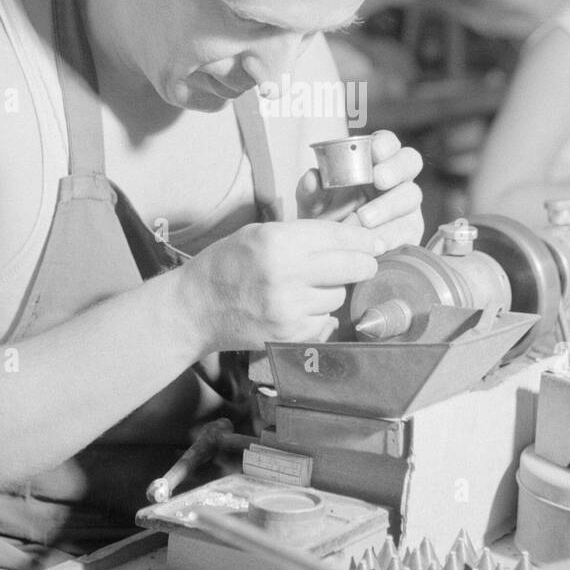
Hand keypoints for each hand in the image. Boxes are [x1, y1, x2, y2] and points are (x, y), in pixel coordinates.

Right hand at [173, 219, 381, 351]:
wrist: (194, 308)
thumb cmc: (226, 265)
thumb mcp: (260, 233)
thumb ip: (302, 234)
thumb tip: (348, 235)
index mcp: (278, 241)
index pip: (340, 236)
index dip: (363, 239)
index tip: (374, 242)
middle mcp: (286, 274)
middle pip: (351, 267)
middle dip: (363, 264)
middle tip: (363, 263)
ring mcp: (288, 309)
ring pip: (338, 297)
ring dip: (333, 291)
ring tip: (311, 287)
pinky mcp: (288, 335)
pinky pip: (324, 322)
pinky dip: (318, 315)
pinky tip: (300, 308)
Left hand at [296, 130, 424, 249]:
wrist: (329, 254)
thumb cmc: (325, 219)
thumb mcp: (312, 204)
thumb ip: (310, 190)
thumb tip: (312, 177)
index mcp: (373, 162)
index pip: (387, 142)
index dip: (385, 143)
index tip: (374, 151)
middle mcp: (395, 179)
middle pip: (410, 161)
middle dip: (395, 168)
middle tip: (378, 179)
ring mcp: (406, 204)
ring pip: (411, 195)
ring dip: (389, 206)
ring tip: (364, 218)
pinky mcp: (410, 230)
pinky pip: (410, 229)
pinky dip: (392, 234)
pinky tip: (375, 241)